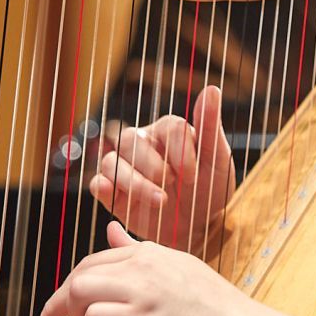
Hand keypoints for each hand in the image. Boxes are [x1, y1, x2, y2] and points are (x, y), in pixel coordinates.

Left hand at [34, 221, 254, 315]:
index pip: (93, 260)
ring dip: (73, 314)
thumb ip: (137, 249)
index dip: (73, 285)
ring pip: (78, 291)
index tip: (65, 307)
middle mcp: (141, 265)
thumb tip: (110, 229)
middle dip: (61, 301)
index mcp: (148, 252)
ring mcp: (141, 290)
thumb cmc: (212, 303)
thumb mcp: (175, 264)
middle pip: (79, 274)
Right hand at [89, 84, 235, 254]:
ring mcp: (125, 167)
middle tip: (174, 184)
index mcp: (169, 130)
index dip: (181, 152)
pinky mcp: (114, 192)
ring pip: (112, 161)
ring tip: (161, 201)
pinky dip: (104, 187)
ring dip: (135, 182)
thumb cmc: (209, 189)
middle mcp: (142, 143)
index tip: (193, 175)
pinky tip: (116, 195)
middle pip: (131, 140)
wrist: (199, 226)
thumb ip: (210, 125)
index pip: (168, 127)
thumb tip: (212, 89)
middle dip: (154, 166)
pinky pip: (97, 183)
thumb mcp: (218, 159)